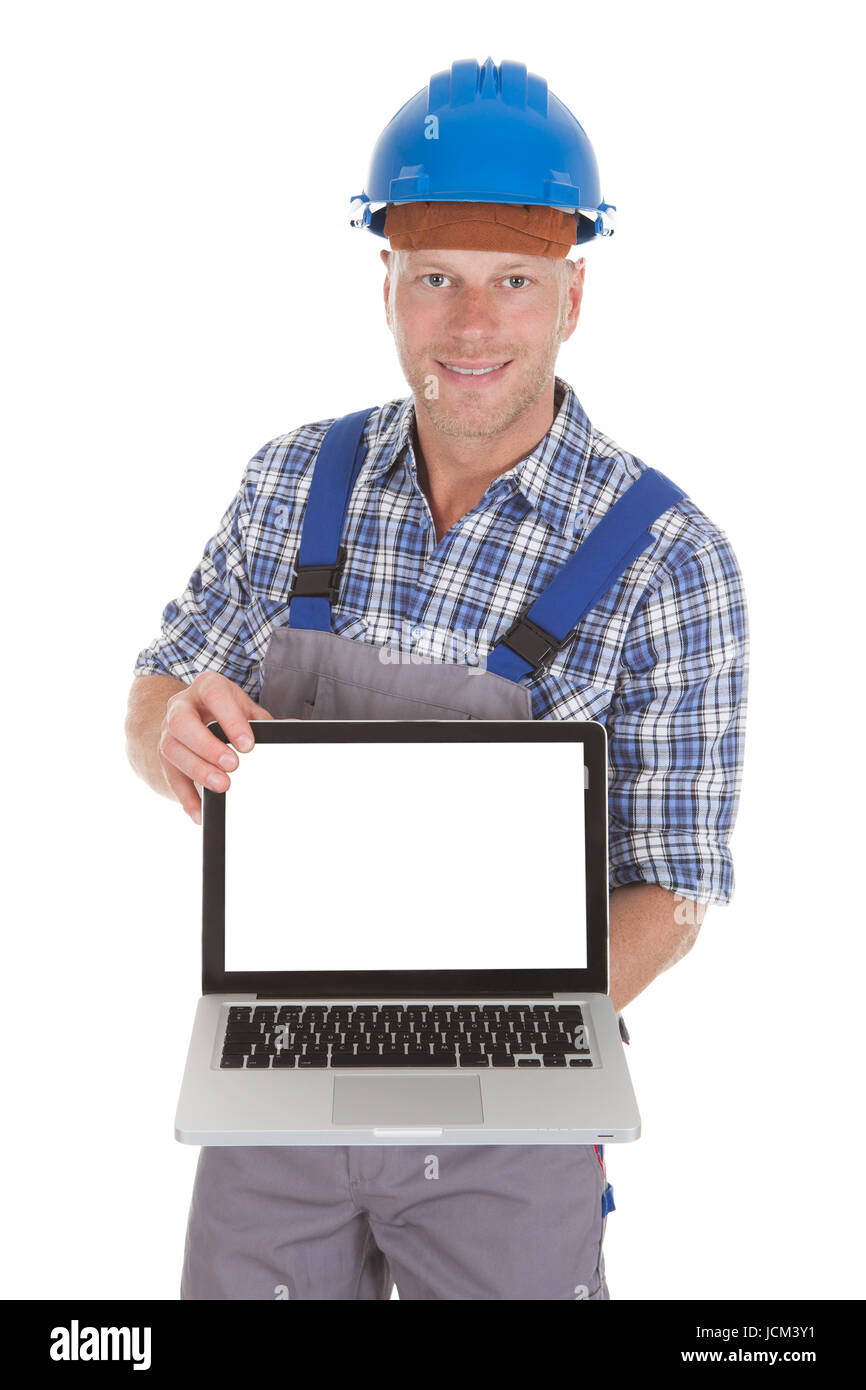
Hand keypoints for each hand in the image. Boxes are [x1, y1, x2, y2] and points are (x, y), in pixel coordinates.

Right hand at [157, 670, 292, 821]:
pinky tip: (201, 812)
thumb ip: (268, 723)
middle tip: (233, 765)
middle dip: (207, 745)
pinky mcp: (164, 756)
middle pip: (182, 722)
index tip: (248, 744)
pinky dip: (187, 797)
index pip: (214, 695)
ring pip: (172, 749)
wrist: (197, 716)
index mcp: (207, 687)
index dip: (230, 719)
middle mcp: (182, 705)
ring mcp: (168, 731)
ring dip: (198, 770)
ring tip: (222, 786)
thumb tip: (296, 729)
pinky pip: (170, 778)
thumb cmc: (228, 714)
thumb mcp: (249, 712)